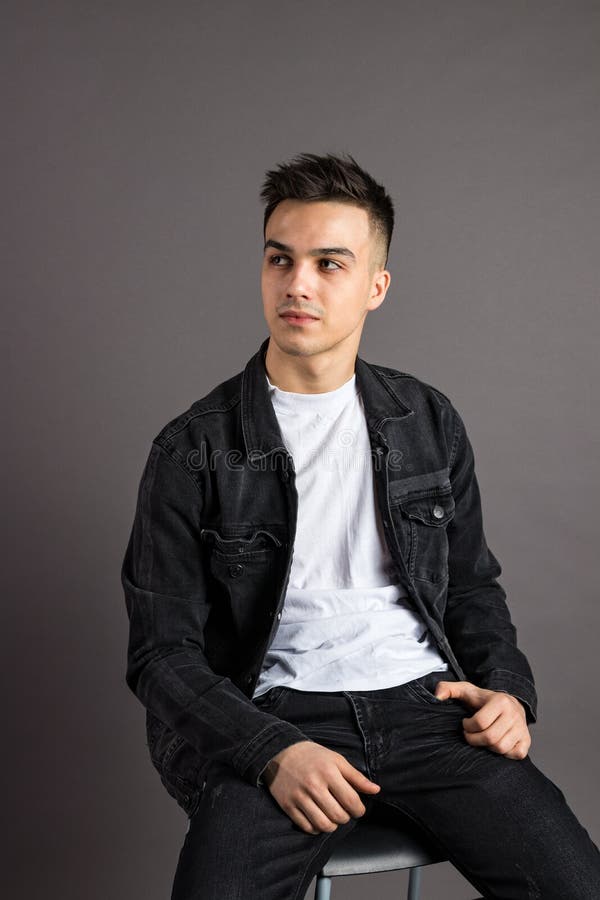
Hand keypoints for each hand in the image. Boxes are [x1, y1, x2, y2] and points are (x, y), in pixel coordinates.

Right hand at [262, 740, 380, 834]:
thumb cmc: (313, 756)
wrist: (281, 752)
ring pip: (323, 825)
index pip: (351, 801)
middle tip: (344, 811)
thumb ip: (356, 777)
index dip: (359, 810)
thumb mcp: (336, 760)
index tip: (358, 808)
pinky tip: (318, 818)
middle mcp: (314, 786)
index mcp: (328, 772)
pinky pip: (307, 827)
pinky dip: (316, 828)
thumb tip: (376, 790)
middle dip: (346, 818)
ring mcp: (299, 797)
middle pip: (338, 816)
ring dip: (332, 825)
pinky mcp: (288, 805)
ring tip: (332, 816)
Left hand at [434, 680, 530, 759]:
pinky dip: (503, 753)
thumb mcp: (466, 690)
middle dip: (475, 739)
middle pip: (490, 737)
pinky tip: (495, 744)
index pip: (480, 722)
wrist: (510, 704)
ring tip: (482, 738)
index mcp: (500, 701)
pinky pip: (514, 754)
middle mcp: (514, 715)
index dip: (468, 727)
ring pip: (501, 748)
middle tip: (470, 735)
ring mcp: (522, 729)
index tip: (465, 724)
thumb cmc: (484, 700)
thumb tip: (436, 696)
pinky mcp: (526, 741)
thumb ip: (448, 688)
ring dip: (487, 747)